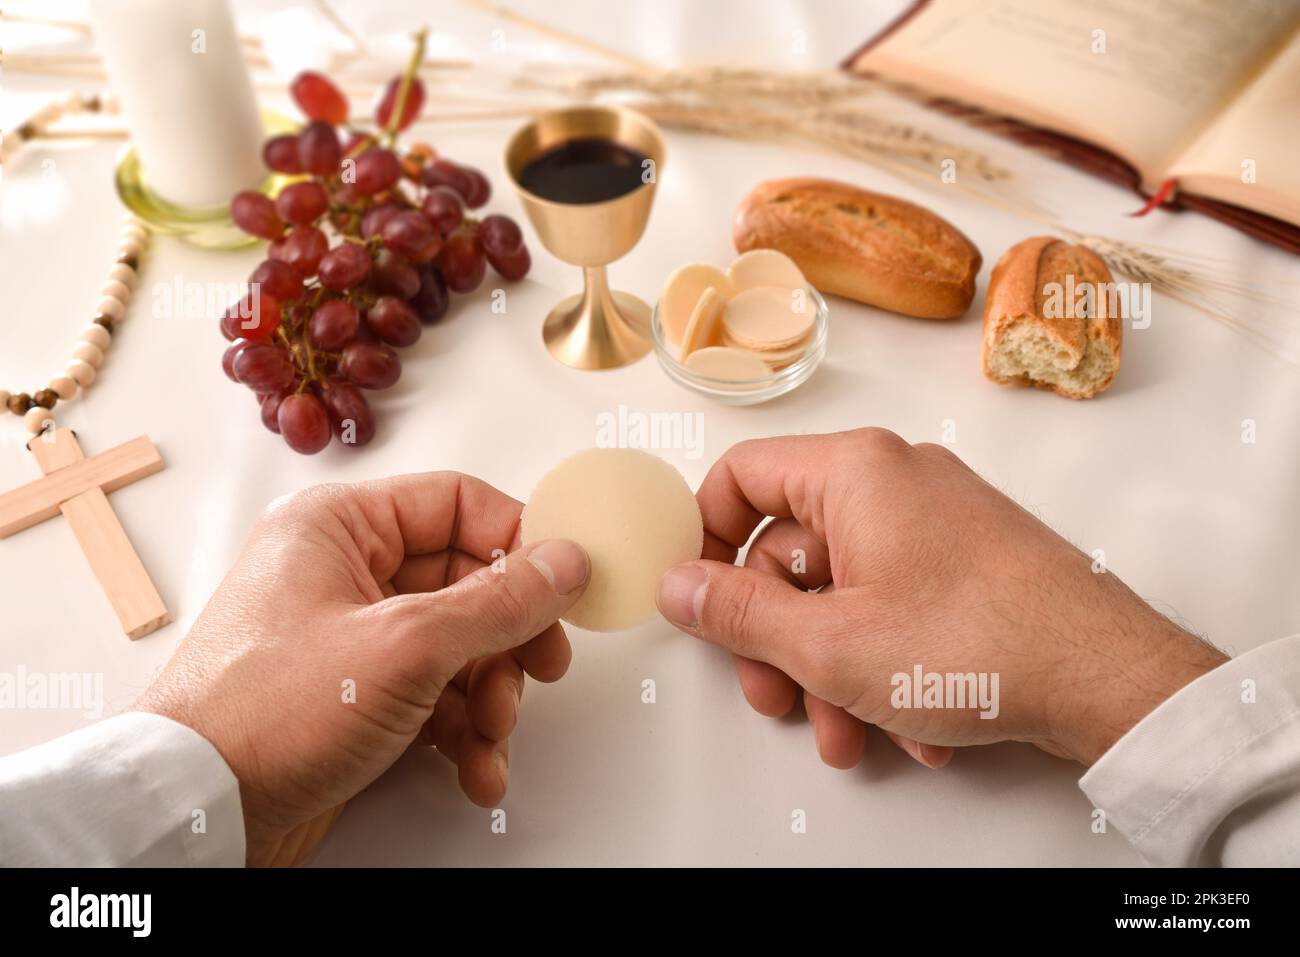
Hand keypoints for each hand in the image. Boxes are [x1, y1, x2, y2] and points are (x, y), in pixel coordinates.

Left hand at [135, 473, 588, 865]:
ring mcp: (350, 637)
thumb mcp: (406, 646)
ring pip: (457, 647)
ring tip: (491, 737)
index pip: (457, 504)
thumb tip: (564, 562)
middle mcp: (344, 572)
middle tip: (539, 670)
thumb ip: (499, 601)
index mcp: (339, 527)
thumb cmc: (266, 714)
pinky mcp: (353, 694)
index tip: (563, 584)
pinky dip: (462, 732)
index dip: (518, 541)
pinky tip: (475, 769)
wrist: (200, 810)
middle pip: (467, 583)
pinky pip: (432, 694)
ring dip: (490, 697)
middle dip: (508, 642)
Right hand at [657, 430, 1224, 768]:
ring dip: (830, 669)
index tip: (700, 600)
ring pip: (843, 590)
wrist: (1106, 677)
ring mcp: (937, 521)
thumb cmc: (977, 644)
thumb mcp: (827, 643)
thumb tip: (678, 584)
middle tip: (777, 698)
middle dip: (778, 639)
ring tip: (848, 735)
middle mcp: (895, 480)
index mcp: (854, 472)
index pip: (741, 476)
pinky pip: (894, 603)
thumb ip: (737, 612)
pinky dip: (884, 663)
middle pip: (791, 549)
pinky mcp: (968, 562)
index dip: (707, 539)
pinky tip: (907, 724)